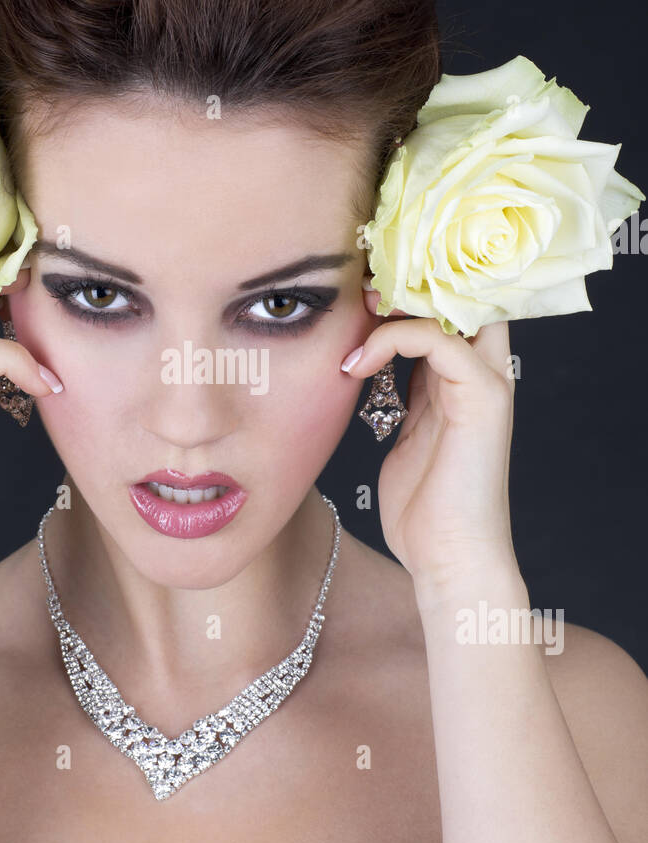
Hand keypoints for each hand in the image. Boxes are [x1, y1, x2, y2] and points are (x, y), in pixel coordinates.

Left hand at [341, 286, 518, 593]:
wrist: (449, 559)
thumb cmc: (423, 510)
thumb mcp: (404, 435)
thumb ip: (401, 396)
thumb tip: (367, 364)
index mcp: (464, 381)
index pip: (447, 311)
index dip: (407, 290)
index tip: (357, 293)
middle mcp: (483, 374)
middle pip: (458, 297)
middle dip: (407, 283)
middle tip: (359, 287)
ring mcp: (488, 383)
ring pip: (448, 309)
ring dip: (394, 304)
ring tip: (354, 314)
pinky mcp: (483, 398)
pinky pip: (437, 341)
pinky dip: (392, 340)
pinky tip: (356, 363)